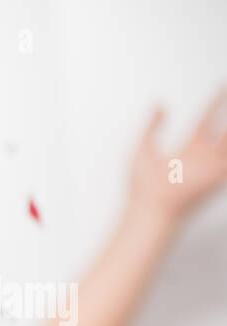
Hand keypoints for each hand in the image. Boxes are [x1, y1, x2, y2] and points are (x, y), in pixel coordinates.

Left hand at [128, 87, 226, 221]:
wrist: (147, 206)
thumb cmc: (142, 186)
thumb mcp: (142, 148)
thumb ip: (151, 126)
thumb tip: (158, 104)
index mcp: (188, 149)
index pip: (205, 118)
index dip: (215, 101)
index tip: (222, 85)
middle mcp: (203, 156)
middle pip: (225, 127)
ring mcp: (212, 165)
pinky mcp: (218, 175)